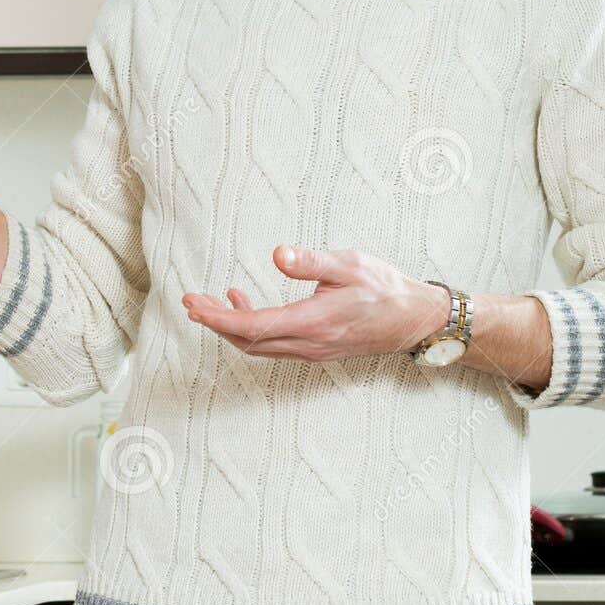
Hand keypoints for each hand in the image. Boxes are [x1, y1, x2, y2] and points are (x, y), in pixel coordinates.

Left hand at [181, 245, 448, 362]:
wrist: (415, 320)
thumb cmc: (385, 289)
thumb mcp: (349, 264)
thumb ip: (311, 261)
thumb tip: (277, 254)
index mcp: (312, 323)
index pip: (251, 326)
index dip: (217, 317)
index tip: (193, 305)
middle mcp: (307, 345)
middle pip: (246, 341)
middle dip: (215, 322)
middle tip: (190, 302)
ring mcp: (311, 351)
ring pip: (258, 346)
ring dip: (231, 326)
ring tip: (211, 301)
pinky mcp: (315, 350)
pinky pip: (273, 345)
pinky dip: (251, 328)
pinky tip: (247, 303)